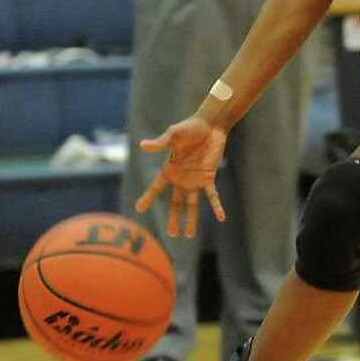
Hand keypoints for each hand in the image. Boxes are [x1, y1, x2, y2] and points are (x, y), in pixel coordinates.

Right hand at [134, 116, 227, 237]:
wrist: (210, 125)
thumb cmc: (189, 127)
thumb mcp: (173, 134)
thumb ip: (160, 143)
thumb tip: (143, 145)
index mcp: (169, 169)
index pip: (156, 187)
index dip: (147, 198)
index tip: (138, 209)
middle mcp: (181, 178)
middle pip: (175, 203)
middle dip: (173, 218)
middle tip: (171, 234)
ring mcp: (195, 179)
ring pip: (192, 204)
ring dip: (191, 219)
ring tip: (188, 235)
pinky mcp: (209, 177)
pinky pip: (212, 195)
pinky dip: (216, 206)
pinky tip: (221, 217)